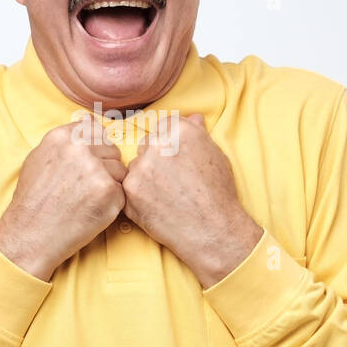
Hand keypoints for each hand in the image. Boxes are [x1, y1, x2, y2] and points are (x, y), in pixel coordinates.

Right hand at [0, 121, 125, 280]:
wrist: (30, 235)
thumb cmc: (33, 200)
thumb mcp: (39, 158)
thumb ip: (66, 139)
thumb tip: (89, 120)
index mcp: (62, 136)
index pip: (95, 130)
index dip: (94, 149)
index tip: (85, 165)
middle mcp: (79, 148)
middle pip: (111, 149)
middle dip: (104, 167)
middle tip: (84, 188)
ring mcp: (96, 169)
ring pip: (120, 170)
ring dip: (110, 185)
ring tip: (86, 200)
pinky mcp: (109, 192)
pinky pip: (122, 192)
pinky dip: (112, 204)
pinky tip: (91, 211)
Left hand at [122, 114, 262, 287]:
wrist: (212, 229)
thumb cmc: (218, 193)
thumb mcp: (216, 155)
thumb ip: (199, 133)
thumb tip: (193, 117)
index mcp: (179, 130)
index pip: (163, 126)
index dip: (170, 144)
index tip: (176, 159)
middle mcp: (157, 144)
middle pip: (147, 145)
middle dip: (156, 159)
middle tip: (173, 180)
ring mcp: (140, 167)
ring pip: (136, 166)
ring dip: (146, 177)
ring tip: (167, 195)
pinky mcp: (129, 190)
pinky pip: (128, 187)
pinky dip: (138, 196)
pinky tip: (157, 205)